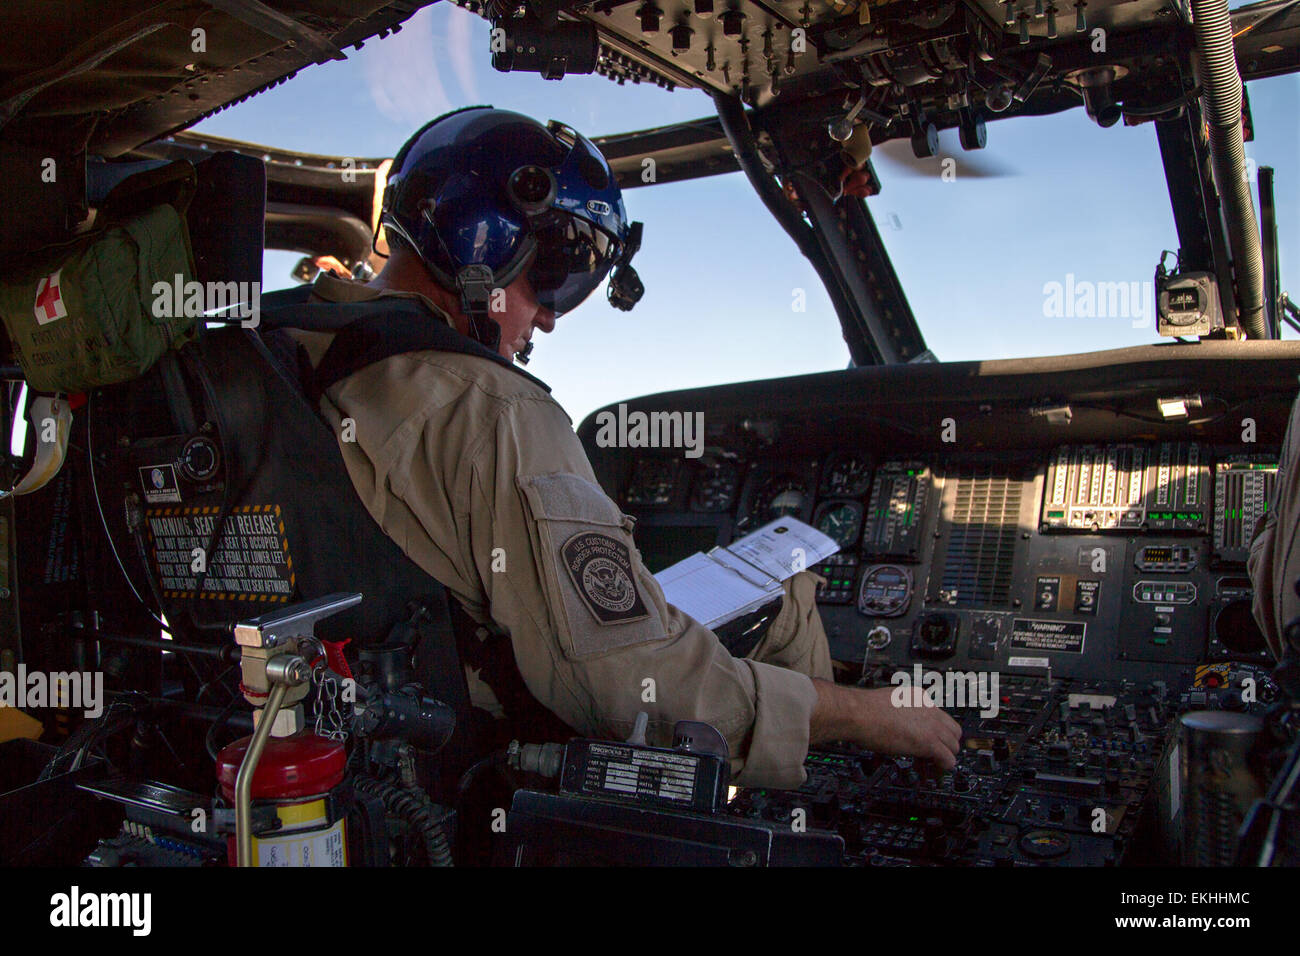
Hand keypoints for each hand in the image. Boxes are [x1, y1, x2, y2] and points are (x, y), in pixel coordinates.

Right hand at [811, 680, 961, 769]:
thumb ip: (898, 710)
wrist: (858, 713)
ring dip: (945, 756)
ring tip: (933, 765)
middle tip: (935, 754)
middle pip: (953, 730)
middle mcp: (929, 708)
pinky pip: (948, 758)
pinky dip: (944, 766)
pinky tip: (935, 769)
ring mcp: (931, 725)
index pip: (939, 716)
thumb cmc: (862, 710)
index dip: (935, 732)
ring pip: (954, 745)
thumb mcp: (887, 703)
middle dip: (946, 743)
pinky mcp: (928, 742)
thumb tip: (897, 722)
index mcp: (919, 697)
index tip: (928, 740)